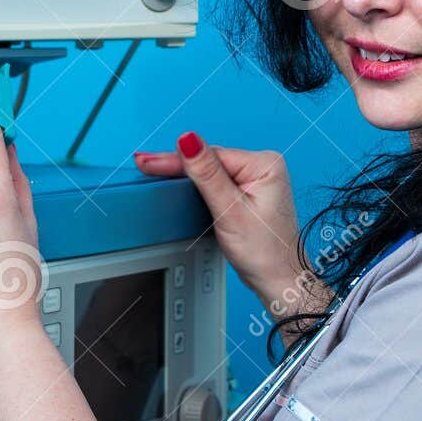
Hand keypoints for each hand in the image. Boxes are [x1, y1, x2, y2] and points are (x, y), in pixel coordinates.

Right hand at [133, 133, 325, 317]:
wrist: (278, 280)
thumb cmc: (265, 252)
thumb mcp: (230, 211)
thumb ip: (207, 175)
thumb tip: (189, 140)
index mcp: (264, 164)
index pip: (211, 155)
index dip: (177, 159)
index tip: (148, 161)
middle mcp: (263, 167)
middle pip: (210, 161)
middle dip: (177, 165)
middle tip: (143, 163)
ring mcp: (257, 180)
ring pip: (211, 171)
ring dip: (185, 174)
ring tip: (154, 169)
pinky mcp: (249, 193)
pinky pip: (218, 183)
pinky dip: (197, 186)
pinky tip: (179, 182)